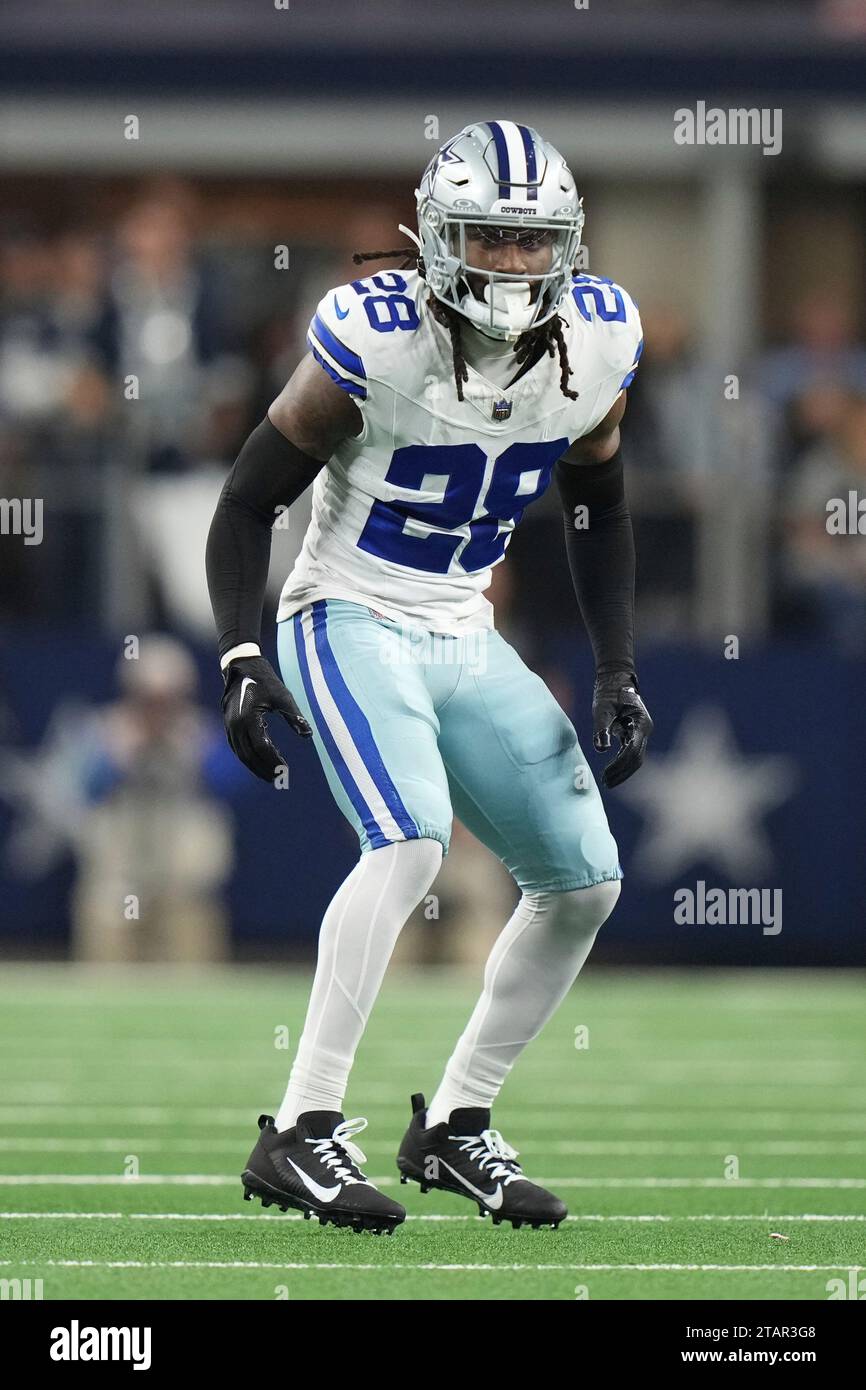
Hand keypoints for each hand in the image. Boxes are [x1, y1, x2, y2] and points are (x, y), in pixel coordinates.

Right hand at [222, 656, 311, 781]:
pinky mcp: (228, 725)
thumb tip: (308, 734)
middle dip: (264, 769)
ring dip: (254, 766)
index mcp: (248, 718)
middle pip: (249, 755)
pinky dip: (247, 758)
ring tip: (269, 776)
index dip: (274, 760)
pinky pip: (237, 747)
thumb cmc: (265, 681)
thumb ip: (295, 716)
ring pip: (241, 754)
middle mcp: (235, 725)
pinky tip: (258, 763)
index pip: (262, 747)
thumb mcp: (283, 696)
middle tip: (278, 779)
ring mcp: (229, 726)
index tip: (285, 769)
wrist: (242, 667)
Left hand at [592, 670, 652, 788]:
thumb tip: (601, 749)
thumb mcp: (602, 708)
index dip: (619, 765)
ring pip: (635, 758)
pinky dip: (621, 762)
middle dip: (622, 772)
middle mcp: (644, 729)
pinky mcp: (634, 732)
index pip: (633, 751)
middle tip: (606, 783)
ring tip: (606, 781)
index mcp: (640, 724)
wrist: (616, 677)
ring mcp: (640, 732)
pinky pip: (630, 752)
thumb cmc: (608, 691)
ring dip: (622, 770)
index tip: (605, 775)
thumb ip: (601, 728)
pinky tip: (610, 771)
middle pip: (637, 759)